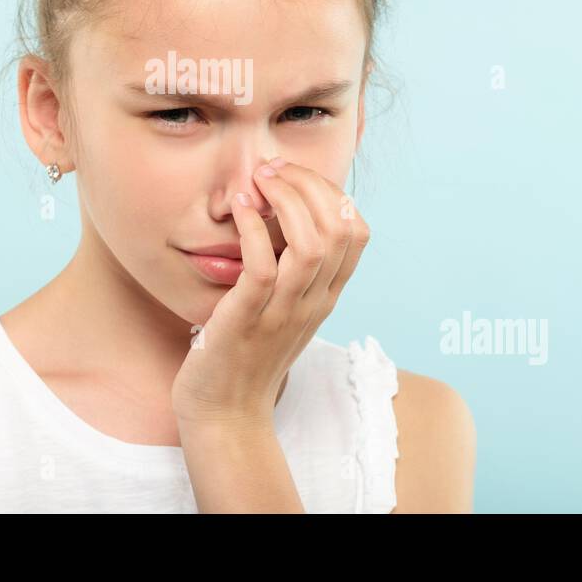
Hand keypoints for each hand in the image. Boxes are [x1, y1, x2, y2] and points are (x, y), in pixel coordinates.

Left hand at [171, 157, 371, 429]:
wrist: (225, 413)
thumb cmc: (246, 353)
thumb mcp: (284, 307)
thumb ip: (293, 270)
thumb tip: (285, 215)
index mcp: (327, 294)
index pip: (357, 230)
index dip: (331, 190)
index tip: (293, 174)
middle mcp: (314, 301)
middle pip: (338, 227)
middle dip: (308, 183)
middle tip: (271, 168)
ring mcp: (284, 311)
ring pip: (311, 243)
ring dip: (285, 199)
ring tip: (256, 181)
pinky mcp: (249, 319)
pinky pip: (264, 266)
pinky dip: (253, 228)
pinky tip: (236, 209)